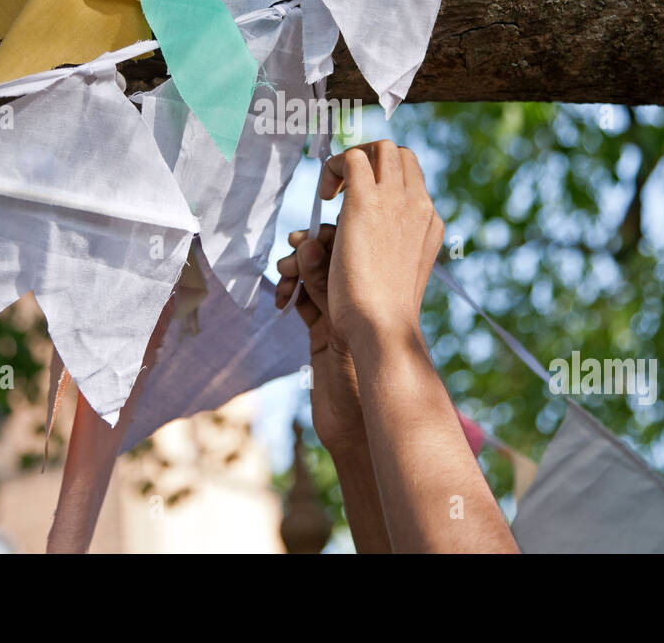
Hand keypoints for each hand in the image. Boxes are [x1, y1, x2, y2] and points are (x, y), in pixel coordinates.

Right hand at [275, 225, 365, 455]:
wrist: (358, 426)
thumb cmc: (367, 378)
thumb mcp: (348, 324)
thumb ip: (327, 284)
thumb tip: (310, 244)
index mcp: (381, 287)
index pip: (355, 247)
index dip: (328, 237)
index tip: (305, 237)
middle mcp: (363, 297)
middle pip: (332, 258)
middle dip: (307, 252)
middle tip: (291, 256)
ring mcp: (341, 314)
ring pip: (313, 277)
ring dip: (295, 272)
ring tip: (284, 278)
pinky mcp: (322, 332)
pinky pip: (302, 301)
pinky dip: (290, 293)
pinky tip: (282, 297)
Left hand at [316, 141, 443, 351]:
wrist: (383, 326)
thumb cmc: (382, 315)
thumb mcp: (394, 275)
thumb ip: (388, 248)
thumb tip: (365, 237)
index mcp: (429, 223)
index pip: (412, 178)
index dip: (384, 178)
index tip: (358, 199)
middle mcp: (419, 206)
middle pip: (400, 155)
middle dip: (370, 159)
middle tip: (343, 188)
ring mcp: (395, 201)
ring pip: (380, 148)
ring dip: (352, 159)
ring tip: (331, 191)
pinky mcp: (366, 203)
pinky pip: (351, 158)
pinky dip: (333, 168)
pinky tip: (323, 198)